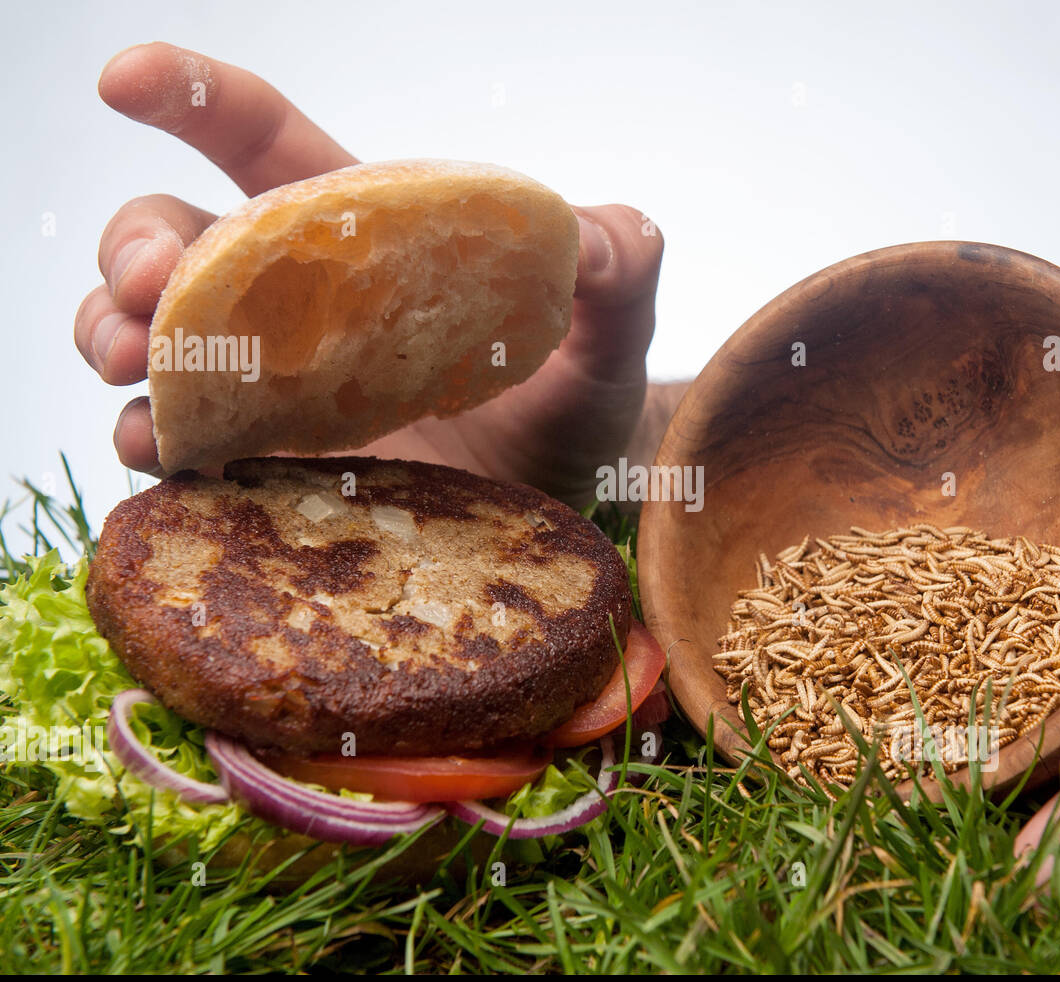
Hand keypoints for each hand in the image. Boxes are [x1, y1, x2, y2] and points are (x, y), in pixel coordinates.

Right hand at [73, 43, 664, 508]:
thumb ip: (619, 264)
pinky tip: (160, 452)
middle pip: (177, 241)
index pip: (267, 146)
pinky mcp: (270, 469)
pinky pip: (183, 447)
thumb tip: (598, 238)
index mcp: (366, 238)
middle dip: (137, 248)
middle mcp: (302, 306)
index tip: (130, 79)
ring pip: (153, 340)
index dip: (196, 100)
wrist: (567, 499)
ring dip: (115, 338)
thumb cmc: (580, 396)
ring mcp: (276, 390)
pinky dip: (152, 442)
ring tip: (130, 360)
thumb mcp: (611, 329)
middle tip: (152, 286)